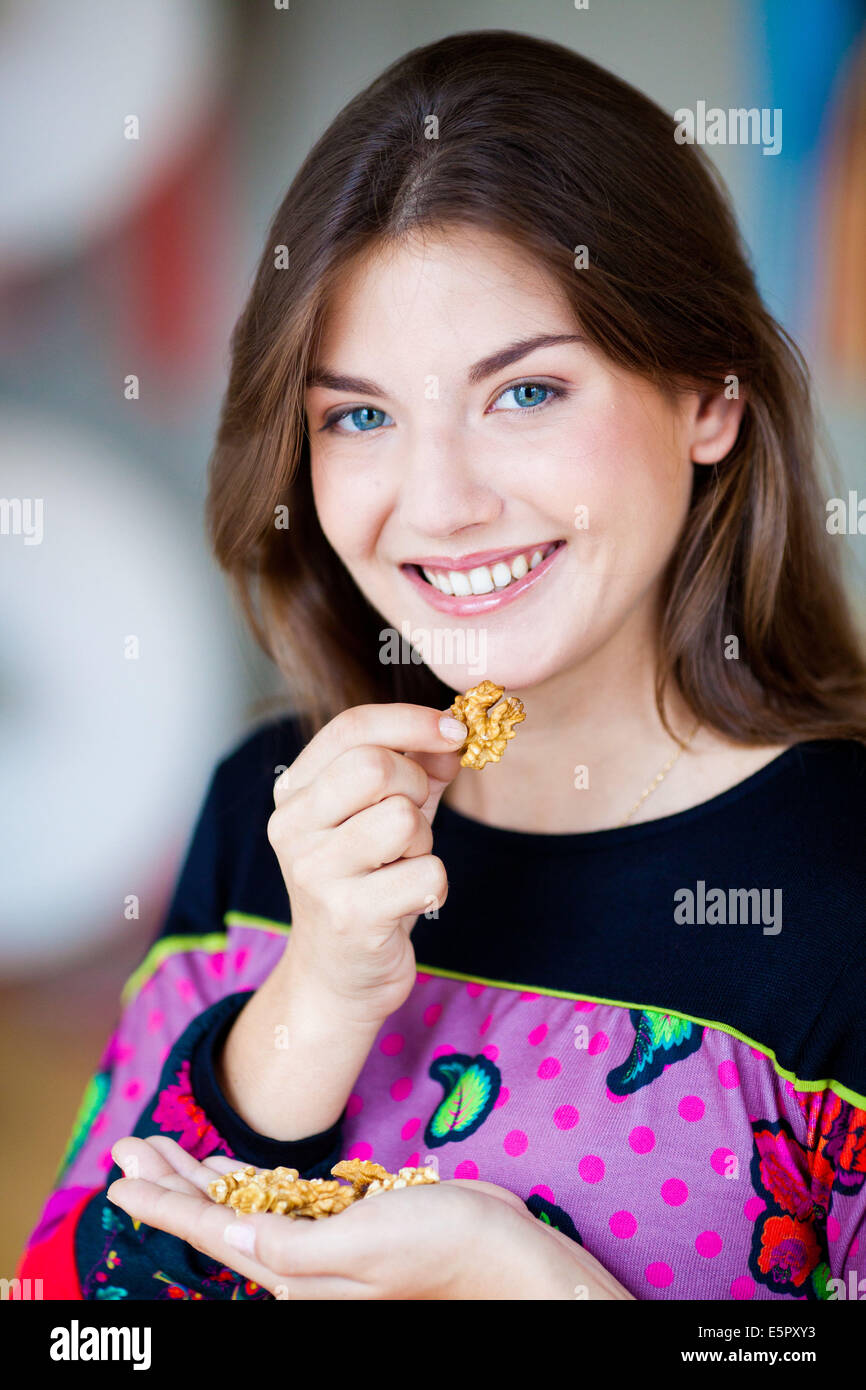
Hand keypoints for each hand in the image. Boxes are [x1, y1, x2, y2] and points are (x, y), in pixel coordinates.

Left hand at [108, 1136, 633, 1300]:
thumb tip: (226, 1234)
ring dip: (202, 1175)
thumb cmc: (437, 1251)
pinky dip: (249, 1180)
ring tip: (163, 1148)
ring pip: (243, 1205)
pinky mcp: (348, 1222)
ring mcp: (322, 1244)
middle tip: (129, 1146)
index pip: (208, 1233)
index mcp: (293, 1277)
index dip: (161, 1203)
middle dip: (171, 1180)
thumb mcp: (357, 1249)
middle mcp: (298, 1265)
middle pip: (216, 1217)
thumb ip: (287, 1246)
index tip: (120, 1177)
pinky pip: (281, 1200)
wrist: (504, 1256)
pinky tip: (230, 1167)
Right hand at [267, 703, 466, 1025]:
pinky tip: (409, 902)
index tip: (455, 730)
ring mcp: (315, 874)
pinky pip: (427, 875)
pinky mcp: (349, 917)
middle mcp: (294, 829)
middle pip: (374, 766)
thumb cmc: (366, 884)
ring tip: (402, 865)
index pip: (351, 728)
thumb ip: (415, 766)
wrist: (338, 977)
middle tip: (412, 821)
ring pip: (403, 819)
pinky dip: (435, 886)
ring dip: (423, 841)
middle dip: (416, 786)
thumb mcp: (383, 814)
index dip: (411, 720)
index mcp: (295, 793)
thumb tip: (452, 734)